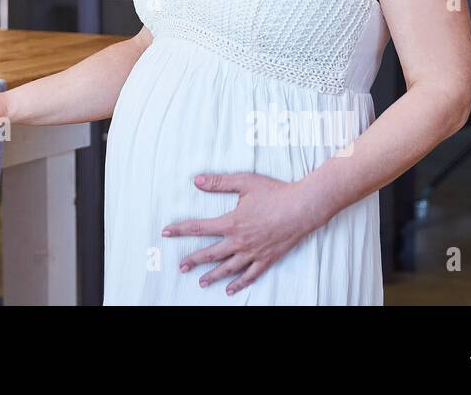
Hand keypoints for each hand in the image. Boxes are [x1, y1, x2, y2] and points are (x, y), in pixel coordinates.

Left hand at [162, 172, 322, 294]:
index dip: (180, 230)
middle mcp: (240, 241)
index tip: (166, 233)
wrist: (303, 207)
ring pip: (229, 268)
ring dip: (213, 275)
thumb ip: (219, 182)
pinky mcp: (267, 258)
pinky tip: (230, 289)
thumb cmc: (275, 193)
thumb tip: (197, 181)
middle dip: (194, 260)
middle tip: (181, 266)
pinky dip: (239, 283)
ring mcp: (254, 252)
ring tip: (201, 282)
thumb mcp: (244, 182)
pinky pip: (250, 275)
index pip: (199, 228)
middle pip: (211, 253)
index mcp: (232, 223)